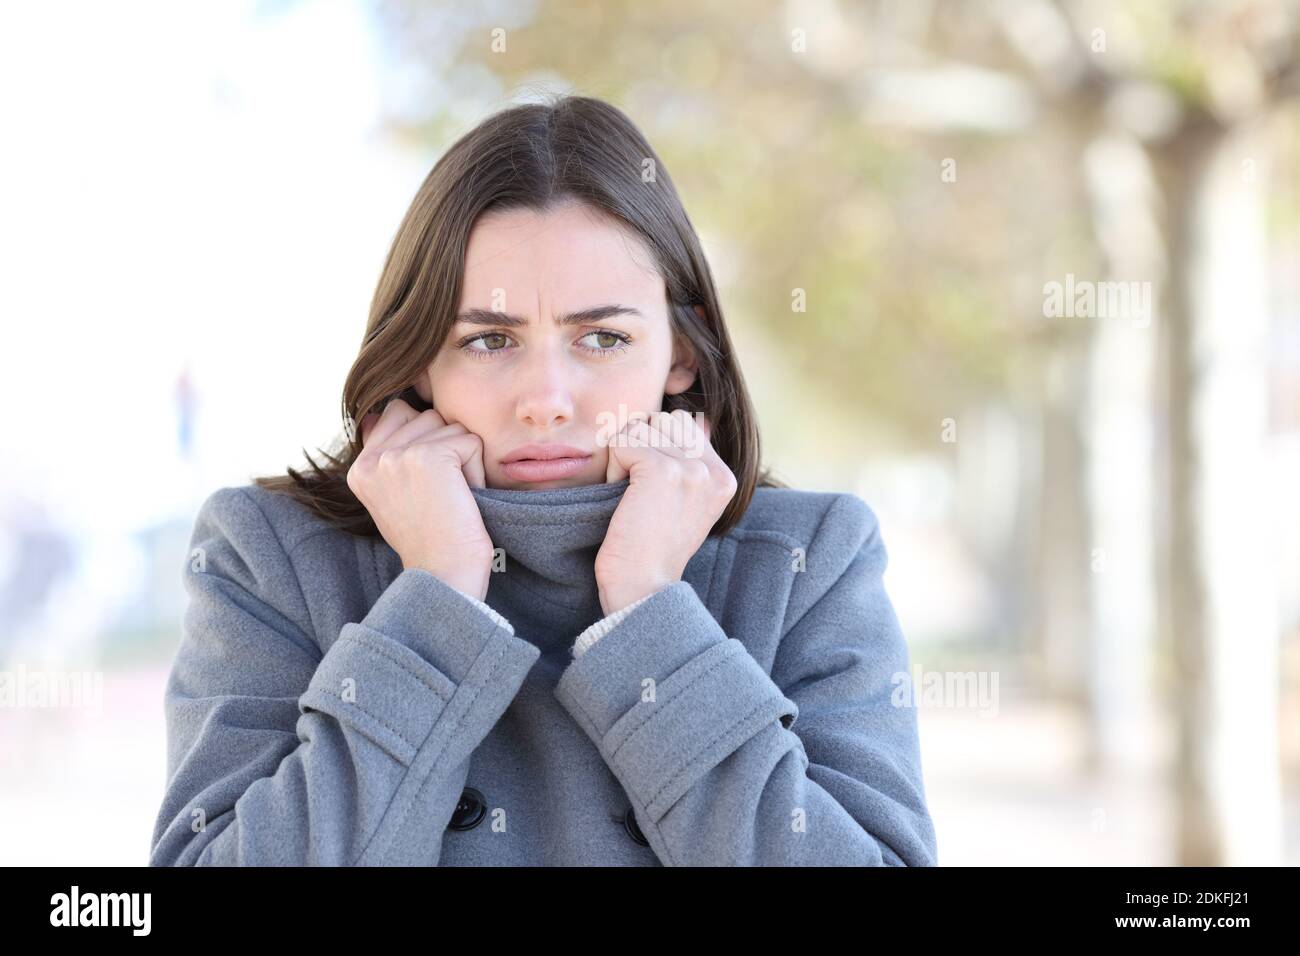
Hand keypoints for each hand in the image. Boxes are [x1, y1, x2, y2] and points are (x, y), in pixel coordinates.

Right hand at [346, 397, 494, 601]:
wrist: (443, 576)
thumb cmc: (430, 540)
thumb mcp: (395, 495)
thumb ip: (388, 454)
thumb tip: (381, 412)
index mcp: (361, 467)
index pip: (398, 413)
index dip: (427, 441)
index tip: (430, 485)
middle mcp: (373, 459)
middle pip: (429, 417)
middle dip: (448, 451)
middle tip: (442, 497)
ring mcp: (397, 456)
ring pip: (451, 427)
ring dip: (464, 461)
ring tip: (451, 499)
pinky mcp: (428, 457)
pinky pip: (470, 442)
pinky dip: (477, 472)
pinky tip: (463, 501)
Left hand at [596, 410, 737, 615]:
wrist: (644, 590)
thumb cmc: (651, 551)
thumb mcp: (682, 503)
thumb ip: (689, 462)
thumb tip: (697, 418)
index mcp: (724, 476)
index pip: (681, 424)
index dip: (653, 449)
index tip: (652, 494)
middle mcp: (714, 470)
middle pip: (660, 419)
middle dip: (638, 448)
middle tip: (637, 495)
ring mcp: (692, 468)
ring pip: (639, 427)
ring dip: (623, 458)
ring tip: (631, 499)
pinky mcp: (663, 470)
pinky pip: (622, 443)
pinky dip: (612, 470)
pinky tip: (622, 502)